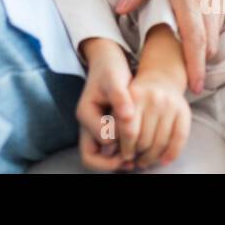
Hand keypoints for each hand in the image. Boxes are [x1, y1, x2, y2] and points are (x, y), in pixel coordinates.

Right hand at [75, 40, 138, 172]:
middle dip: (112, 163)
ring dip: (118, 161)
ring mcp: (94, 130)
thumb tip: (128, 117)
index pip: (102, 139)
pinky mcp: (104, 130)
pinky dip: (122, 154)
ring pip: (101, 158)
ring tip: (139, 158)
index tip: (136, 134)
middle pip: (91, 158)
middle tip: (133, 160)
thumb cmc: (110, 68)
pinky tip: (138, 149)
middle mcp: (86, 125)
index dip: (121, 140)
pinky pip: (109, 152)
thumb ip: (120, 98)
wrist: (107, 62)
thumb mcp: (115, 79)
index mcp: (85, 114)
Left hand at [114, 0, 224, 94]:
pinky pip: (223, 14)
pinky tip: (202, 29)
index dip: (195, 64)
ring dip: (208, 46)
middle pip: (209, 41)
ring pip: (218, 29)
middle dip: (201, 62)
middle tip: (188, 78)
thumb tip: (121, 9)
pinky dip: (214, 27)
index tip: (195, 84)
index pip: (194, 37)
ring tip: (194, 59)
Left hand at [116, 70, 191, 171]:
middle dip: (138, 153)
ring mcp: (171, 105)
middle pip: (145, 139)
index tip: (124, 154)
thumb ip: (117, 120)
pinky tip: (163, 161)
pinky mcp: (184, 111)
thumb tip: (111, 148)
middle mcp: (155, 99)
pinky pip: (179, 138)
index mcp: (136, 96)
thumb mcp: (123, 100)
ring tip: (144, 161)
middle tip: (134, 160)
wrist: (161, 77)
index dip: (126, 147)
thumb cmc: (137, 94)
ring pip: (161, 142)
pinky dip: (171, 154)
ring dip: (152, 157)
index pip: (129, 130)